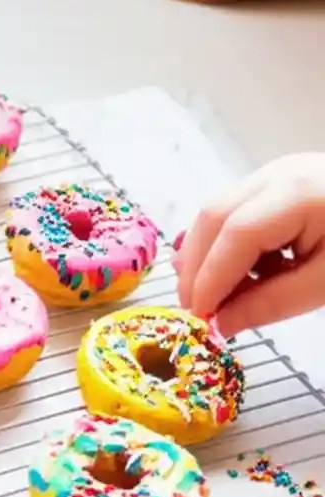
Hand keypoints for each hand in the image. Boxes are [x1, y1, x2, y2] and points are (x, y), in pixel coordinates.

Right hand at [173, 152, 324, 335]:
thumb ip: (272, 304)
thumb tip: (221, 325)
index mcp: (299, 192)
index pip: (235, 235)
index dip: (209, 279)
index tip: (199, 320)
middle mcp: (280, 172)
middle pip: (214, 216)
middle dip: (198, 267)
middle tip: (197, 311)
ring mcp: (278, 171)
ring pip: (218, 212)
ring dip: (207, 256)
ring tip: (216, 297)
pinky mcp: (280, 181)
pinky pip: (236, 211)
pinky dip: (226, 245)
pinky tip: (240, 275)